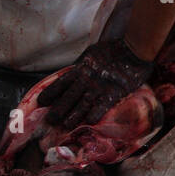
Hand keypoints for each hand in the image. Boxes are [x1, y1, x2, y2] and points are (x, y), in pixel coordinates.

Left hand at [36, 38, 152, 128]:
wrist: (133, 49)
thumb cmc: (114, 49)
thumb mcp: (92, 52)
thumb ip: (82, 63)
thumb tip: (74, 70)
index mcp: (80, 68)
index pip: (60, 83)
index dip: (49, 94)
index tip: (41, 102)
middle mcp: (86, 79)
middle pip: (67, 98)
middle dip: (57, 110)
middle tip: (49, 120)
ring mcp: (98, 88)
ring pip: (81, 106)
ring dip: (72, 118)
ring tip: (65, 126)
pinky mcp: (112, 94)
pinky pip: (100, 109)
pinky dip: (93, 117)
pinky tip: (88, 123)